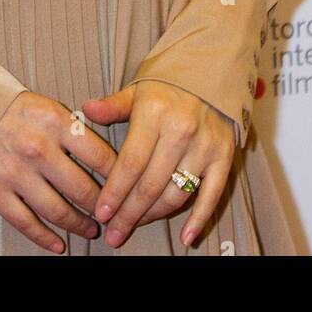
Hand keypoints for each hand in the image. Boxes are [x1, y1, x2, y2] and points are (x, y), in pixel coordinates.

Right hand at [0, 91, 117, 253]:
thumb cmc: (16, 111)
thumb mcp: (49, 107)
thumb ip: (77, 130)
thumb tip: (110, 158)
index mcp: (54, 122)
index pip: (99, 156)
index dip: (118, 177)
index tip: (127, 188)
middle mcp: (36, 148)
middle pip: (82, 189)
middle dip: (102, 206)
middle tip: (112, 214)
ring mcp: (15, 172)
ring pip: (58, 211)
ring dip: (79, 225)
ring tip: (91, 229)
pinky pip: (26, 223)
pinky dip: (45, 238)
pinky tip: (59, 244)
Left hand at [81, 81, 234, 247]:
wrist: (210, 72)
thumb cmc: (167, 85)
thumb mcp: (137, 90)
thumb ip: (112, 106)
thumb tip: (86, 110)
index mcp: (154, 113)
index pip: (130, 163)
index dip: (114, 192)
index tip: (101, 214)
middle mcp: (181, 130)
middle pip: (150, 185)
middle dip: (128, 214)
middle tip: (113, 234)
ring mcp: (204, 145)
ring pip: (176, 193)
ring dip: (154, 217)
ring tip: (135, 227)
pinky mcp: (224, 155)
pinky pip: (212, 194)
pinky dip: (199, 219)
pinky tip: (186, 239)